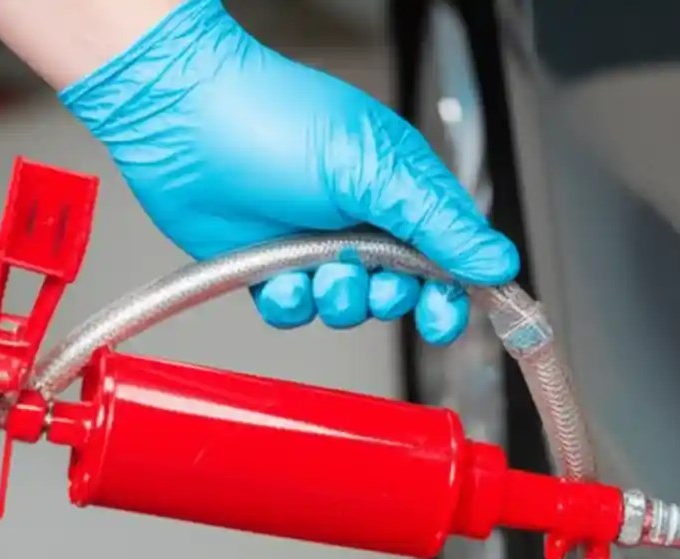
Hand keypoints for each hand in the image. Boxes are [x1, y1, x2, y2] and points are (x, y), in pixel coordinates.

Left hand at [61, 0, 518, 342]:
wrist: (182, 121)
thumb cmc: (274, 120)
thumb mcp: (375, 169)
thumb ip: (439, 222)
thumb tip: (497, 260)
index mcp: (398, 187)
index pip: (449, 253)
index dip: (454, 293)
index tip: (449, 317)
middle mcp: (359, 218)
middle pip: (399, 291)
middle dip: (387, 298)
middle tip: (371, 282)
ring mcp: (311, 244)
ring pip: (345, 308)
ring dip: (335, 298)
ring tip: (316, 269)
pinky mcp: (266, 267)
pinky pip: (293, 311)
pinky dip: (288, 302)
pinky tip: (275, 277)